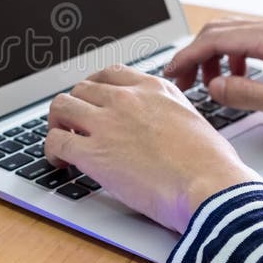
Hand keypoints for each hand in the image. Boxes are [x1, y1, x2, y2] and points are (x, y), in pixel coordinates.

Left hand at [44, 65, 259, 233]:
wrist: (210, 187)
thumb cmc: (212, 164)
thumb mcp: (192, 120)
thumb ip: (169, 113)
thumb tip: (163, 126)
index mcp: (153, 89)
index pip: (110, 74)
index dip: (94, 88)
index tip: (91, 101)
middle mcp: (126, 99)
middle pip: (81, 89)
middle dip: (74, 107)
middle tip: (74, 126)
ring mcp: (106, 124)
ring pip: (60, 107)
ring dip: (56, 123)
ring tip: (61, 141)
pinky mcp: (92, 153)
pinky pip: (56, 141)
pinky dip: (51, 151)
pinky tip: (58, 163)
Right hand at [166, 17, 262, 138]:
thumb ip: (246, 94)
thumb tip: (214, 87)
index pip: (214, 39)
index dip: (186, 57)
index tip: (171, 74)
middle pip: (218, 31)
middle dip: (193, 55)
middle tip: (181, 81)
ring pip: (232, 34)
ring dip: (212, 56)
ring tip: (208, 84)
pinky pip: (248, 39)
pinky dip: (232, 56)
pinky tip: (238, 77)